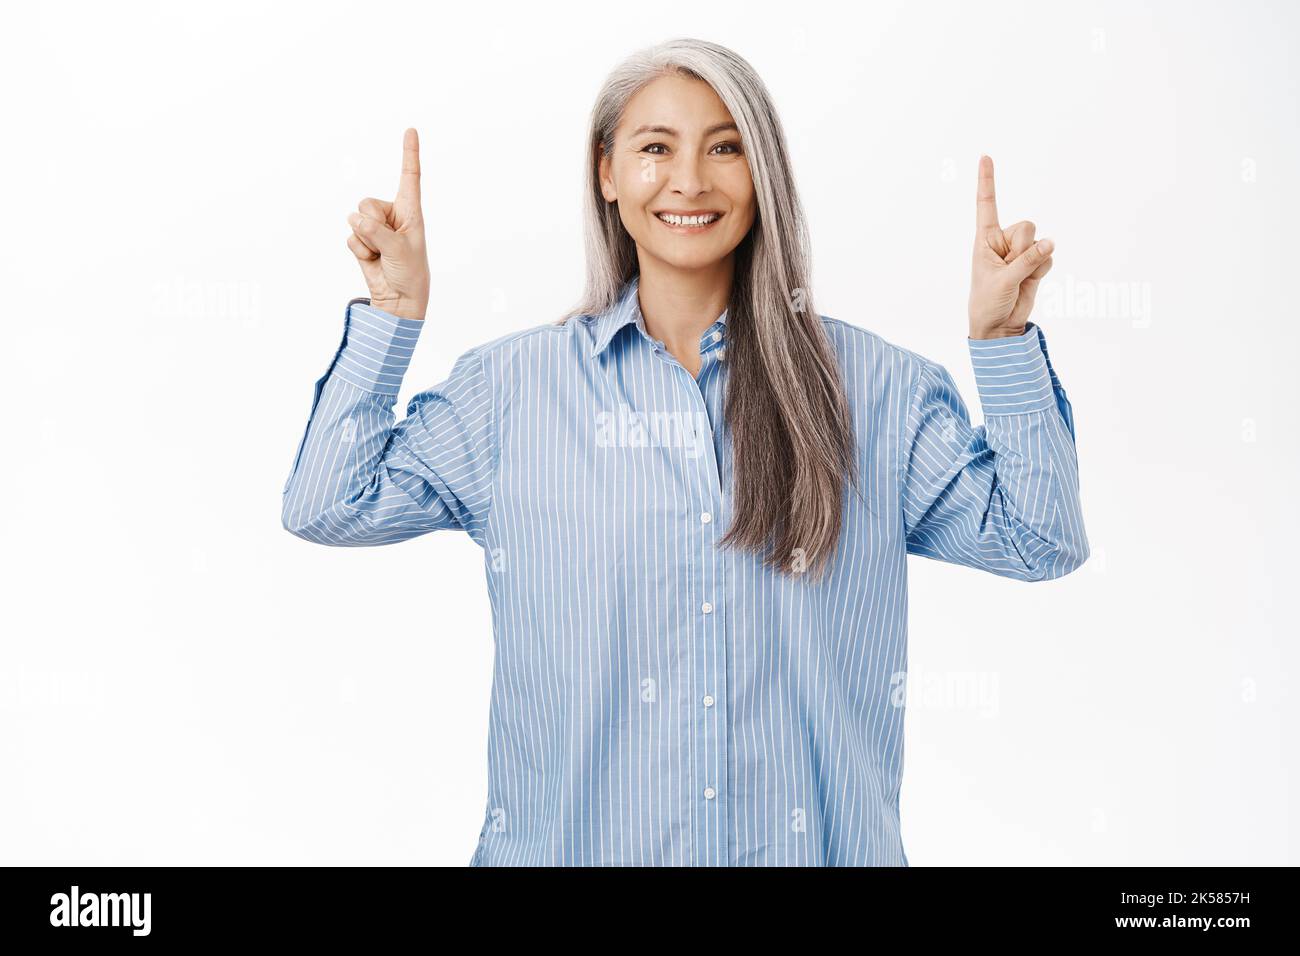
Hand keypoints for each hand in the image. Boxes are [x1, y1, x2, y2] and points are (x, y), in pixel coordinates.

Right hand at [346, 128, 429, 320]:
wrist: (399, 300)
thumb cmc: (410, 274)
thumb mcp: (400, 251)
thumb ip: (377, 232)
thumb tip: (354, 220)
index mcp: (411, 211)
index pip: (410, 177)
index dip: (410, 153)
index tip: (411, 130)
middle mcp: (392, 214)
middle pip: (367, 203)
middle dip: (373, 225)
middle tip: (387, 246)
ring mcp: (375, 227)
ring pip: (356, 219)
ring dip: (367, 241)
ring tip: (382, 255)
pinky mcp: (362, 240)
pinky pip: (350, 237)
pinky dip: (360, 251)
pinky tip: (373, 260)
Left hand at [968, 155, 1053, 338]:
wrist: (999, 325)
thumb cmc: (988, 301)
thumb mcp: (1002, 280)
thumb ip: (1026, 260)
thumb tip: (1050, 242)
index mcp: (985, 239)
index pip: (986, 205)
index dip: (987, 181)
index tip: (985, 156)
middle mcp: (1003, 240)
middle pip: (1026, 225)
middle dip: (1021, 249)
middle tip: (1009, 270)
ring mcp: (1020, 251)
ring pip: (1039, 239)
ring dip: (1032, 261)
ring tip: (1017, 278)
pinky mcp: (1035, 262)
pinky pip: (1048, 255)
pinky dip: (1042, 269)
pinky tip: (1030, 281)